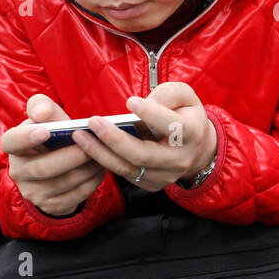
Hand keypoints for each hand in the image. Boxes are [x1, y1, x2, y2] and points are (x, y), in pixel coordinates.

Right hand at [1, 94, 107, 216]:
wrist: (59, 163)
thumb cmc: (52, 133)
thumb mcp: (47, 117)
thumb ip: (42, 107)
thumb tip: (43, 112)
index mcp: (13, 146)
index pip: (12, 141)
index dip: (26, 137)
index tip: (46, 131)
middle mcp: (18, 171)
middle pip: (43, 167)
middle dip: (71, 156)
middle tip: (91, 146)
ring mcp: (33, 192)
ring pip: (63, 183)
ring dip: (86, 169)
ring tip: (103, 156)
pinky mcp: (50, 205)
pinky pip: (74, 196)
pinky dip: (91, 182)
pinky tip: (101, 169)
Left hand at [71, 82, 216, 192]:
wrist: (197, 148)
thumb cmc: (185, 115)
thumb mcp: (185, 96)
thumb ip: (168, 93)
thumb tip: (146, 102)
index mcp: (192, 133)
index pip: (173, 126)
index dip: (152, 114)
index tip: (131, 101)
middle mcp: (180, 158)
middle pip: (144, 154)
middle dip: (115, 139)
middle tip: (93, 122)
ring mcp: (165, 175)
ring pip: (130, 168)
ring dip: (101, 153)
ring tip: (81, 136)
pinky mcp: (152, 184)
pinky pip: (125, 175)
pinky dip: (105, 162)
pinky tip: (88, 148)